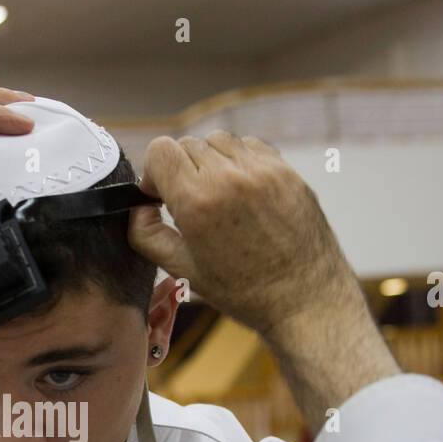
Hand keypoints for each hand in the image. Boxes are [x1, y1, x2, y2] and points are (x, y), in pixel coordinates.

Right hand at [128, 132, 397, 430]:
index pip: (160, 150)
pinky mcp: (286, 171)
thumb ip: (147, 234)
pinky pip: (250, 147)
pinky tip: (242, 193)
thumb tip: (138, 207)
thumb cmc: (243, 292)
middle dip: (180, 171)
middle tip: (189, 204)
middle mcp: (230, 178)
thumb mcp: (182, 270)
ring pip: (218, 141)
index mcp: (198, 202)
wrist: (304, 300)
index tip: (160, 195)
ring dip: (209, 162)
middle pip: (187, 145)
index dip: (153, 172)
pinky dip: (239, 162)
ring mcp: (262, 171)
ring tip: (217, 196)